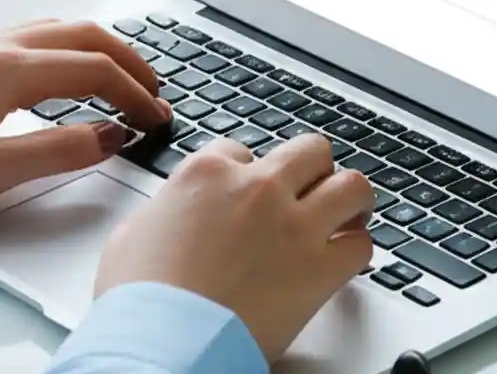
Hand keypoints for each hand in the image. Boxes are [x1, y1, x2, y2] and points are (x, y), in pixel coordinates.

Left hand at [0, 20, 171, 220]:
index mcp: (8, 71)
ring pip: (59, 29)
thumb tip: (111, 134)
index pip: (96, 70)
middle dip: (131, 60)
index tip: (159, 119)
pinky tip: (68, 73)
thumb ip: (59, 151)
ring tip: (124, 79)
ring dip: (101, 49)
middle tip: (157, 92)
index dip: (137, 94)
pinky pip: (33, 36)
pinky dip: (70, 48)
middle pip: (85, 34)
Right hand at [95, 135, 375, 362]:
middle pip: (309, 151)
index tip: (248, 194)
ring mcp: (294, 226)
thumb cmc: (140, 302)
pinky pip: (362, 244)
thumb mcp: (134, 233)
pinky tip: (341, 258)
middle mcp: (257, 189)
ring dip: (348, 199)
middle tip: (307, 193)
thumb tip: (178, 212)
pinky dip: (355, 250)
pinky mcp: (320, 269)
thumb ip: (169, 207)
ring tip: (343, 215)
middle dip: (310, 171)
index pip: (242, 149)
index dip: (248, 174)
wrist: (162, 347)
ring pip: (352, 185)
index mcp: (208, 174)